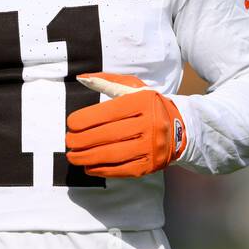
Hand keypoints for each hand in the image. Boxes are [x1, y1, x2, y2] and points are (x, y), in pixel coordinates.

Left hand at [64, 73, 186, 177]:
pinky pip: (122, 170)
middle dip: (82, 140)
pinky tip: (89, 166)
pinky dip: (102, 170)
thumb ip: (106, 82)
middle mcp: (151, 124)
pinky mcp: (151, 165)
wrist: (180, 128)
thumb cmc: (148, 106)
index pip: (109, 112)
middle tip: (68, 141)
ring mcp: (152, 147)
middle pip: (109, 135)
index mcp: (144, 102)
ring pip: (113, 155)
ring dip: (87, 158)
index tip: (71, 124)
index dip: (86, 119)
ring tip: (73, 156)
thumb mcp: (132, 89)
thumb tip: (81, 78)